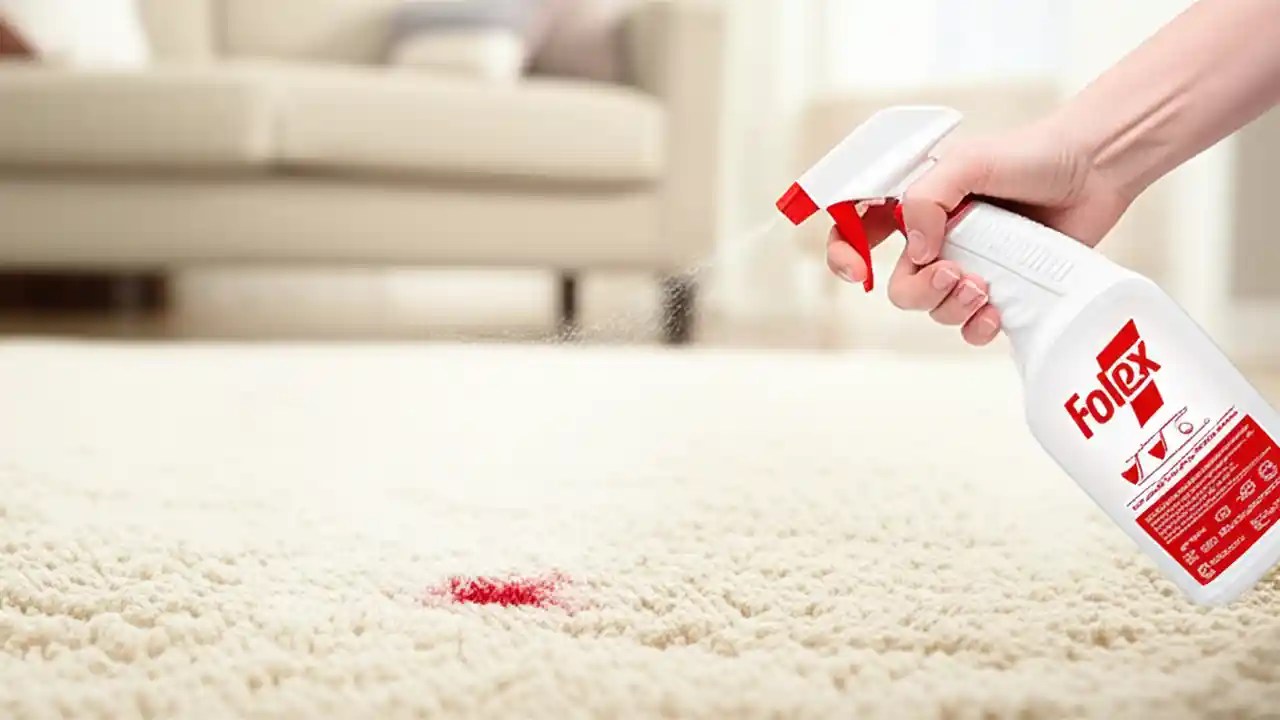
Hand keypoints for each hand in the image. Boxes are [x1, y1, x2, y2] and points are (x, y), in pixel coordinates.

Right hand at [826, 119, 1134, 345]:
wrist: (1095, 171)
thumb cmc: (1030, 155)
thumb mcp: (967, 162)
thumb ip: (927, 199)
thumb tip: (918, 250)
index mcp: (915, 204)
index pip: (855, 231)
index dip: (844, 256)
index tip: (860, 272)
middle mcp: (936, 238)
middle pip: (900, 286)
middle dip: (920, 290)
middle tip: (956, 274)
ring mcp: (969, 266)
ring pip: (935, 310)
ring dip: (953, 307)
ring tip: (987, 287)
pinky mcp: (1002, 290)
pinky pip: (971, 327)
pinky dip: (977, 327)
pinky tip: (997, 312)